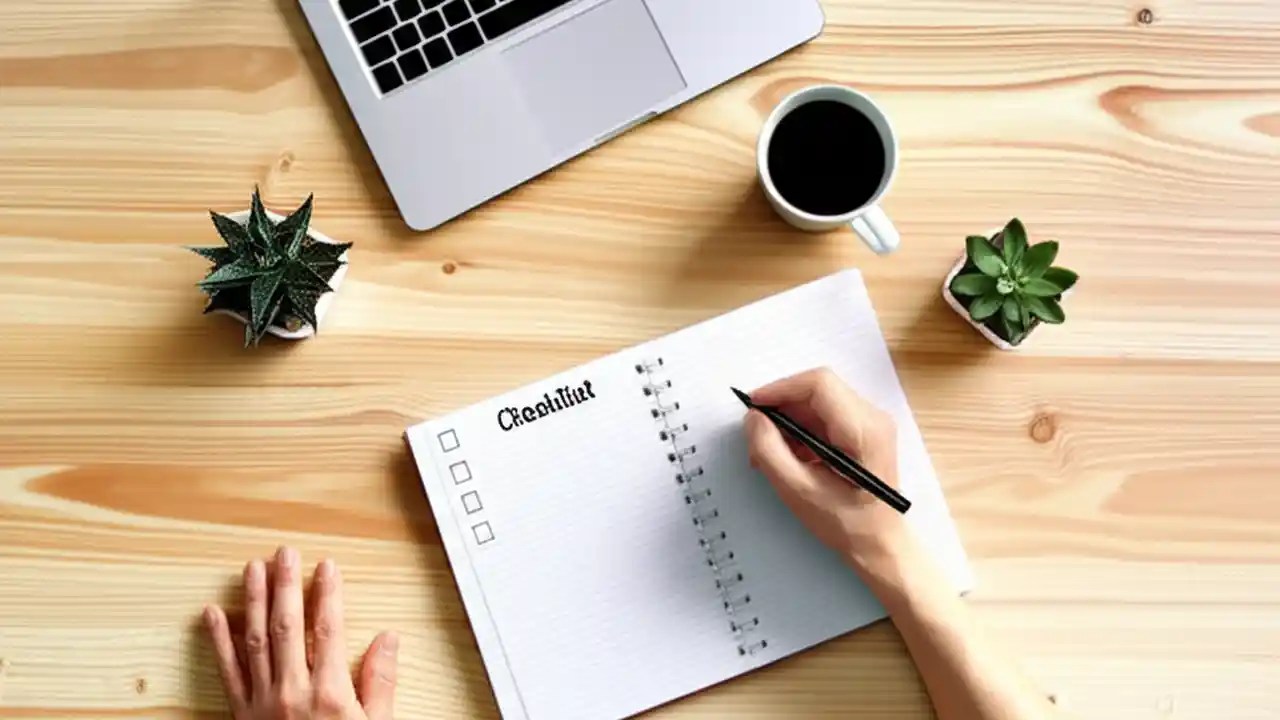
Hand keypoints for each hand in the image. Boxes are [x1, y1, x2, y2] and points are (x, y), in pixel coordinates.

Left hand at [202, 547, 397, 719]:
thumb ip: (380, 683)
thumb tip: (388, 639)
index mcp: (331, 694)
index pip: (329, 629)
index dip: (328, 594)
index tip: (327, 567)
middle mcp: (294, 692)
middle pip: (289, 626)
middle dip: (287, 585)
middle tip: (284, 553)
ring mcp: (263, 703)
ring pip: (256, 641)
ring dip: (254, 601)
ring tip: (252, 570)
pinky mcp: (242, 716)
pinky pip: (228, 672)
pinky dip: (219, 641)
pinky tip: (213, 614)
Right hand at [744, 368, 908, 575]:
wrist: (879, 543)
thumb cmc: (848, 524)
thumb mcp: (799, 491)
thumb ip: (770, 451)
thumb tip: (754, 419)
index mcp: (864, 431)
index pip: (819, 385)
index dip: (780, 389)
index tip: (754, 405)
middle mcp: (873, 418)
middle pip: (817, 390)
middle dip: (781, 408)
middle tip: (757, 434)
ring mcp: (870, 423)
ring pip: (817, 402)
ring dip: (789, 421)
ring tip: (771, 452)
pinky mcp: (862, 431)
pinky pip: (824, 416)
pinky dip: (800, 430)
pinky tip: (789, 456)